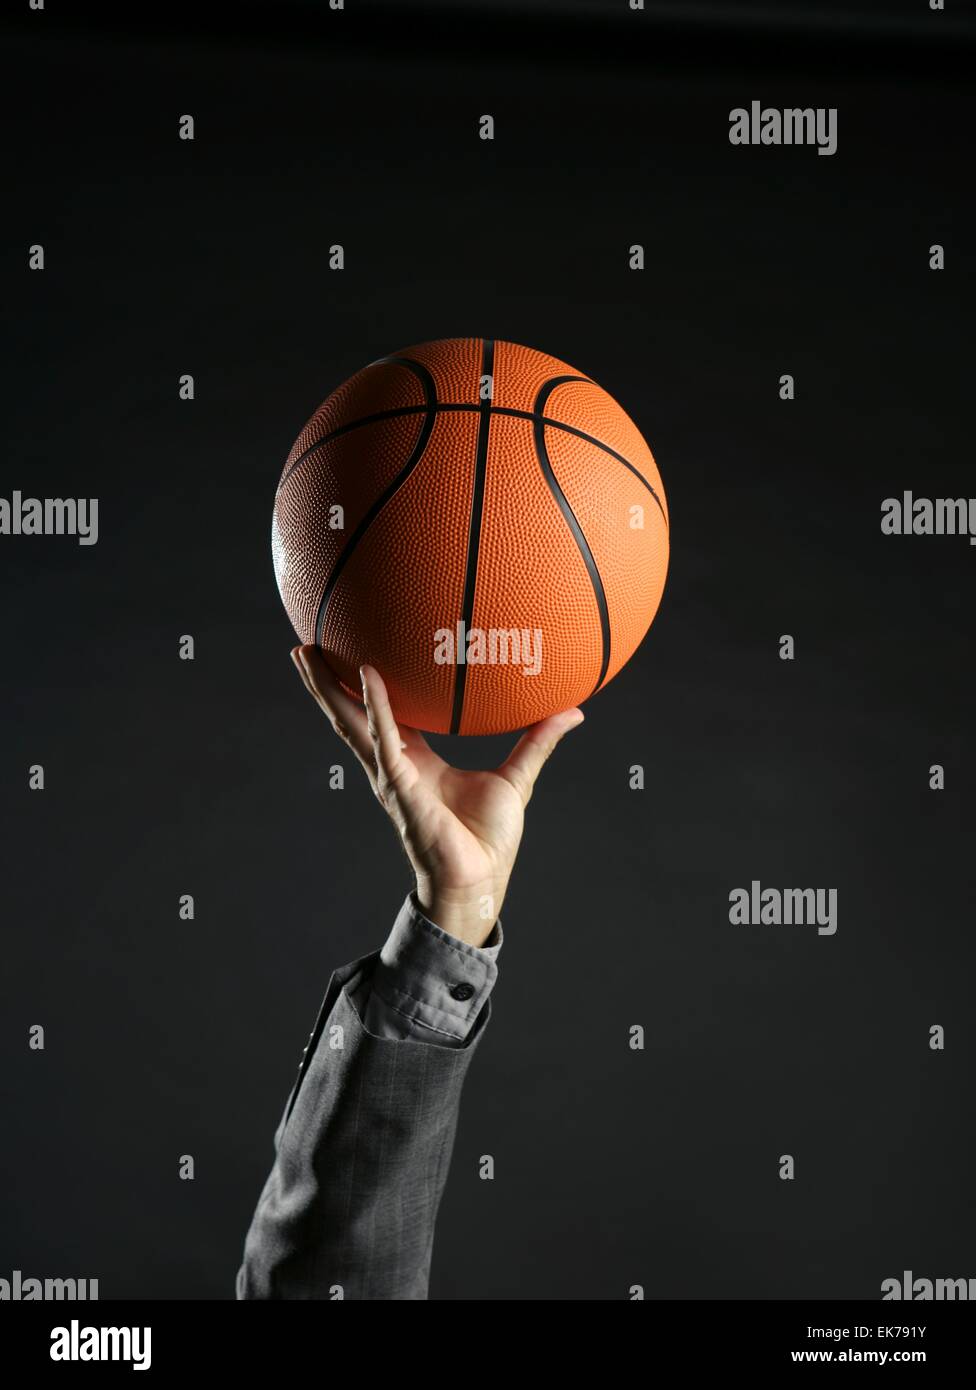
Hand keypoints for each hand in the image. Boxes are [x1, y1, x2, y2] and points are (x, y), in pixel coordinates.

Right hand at [291, 646, 583, 945]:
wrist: (479, 879)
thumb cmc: (488, 839)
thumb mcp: (516, 778)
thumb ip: (537, 742)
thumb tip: (572, 711)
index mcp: (415, 760)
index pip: (384, 714)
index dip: (365, 687)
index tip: (352, 654)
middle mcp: (394, 765)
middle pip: (351, 715)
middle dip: (326, 683)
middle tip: (305, 646)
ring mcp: (391, 775)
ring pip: (353, 722)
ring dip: (329, 688)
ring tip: (307, 655)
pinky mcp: (401, 787)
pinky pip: (386, 739)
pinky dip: (377, 707)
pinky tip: (369, 676)